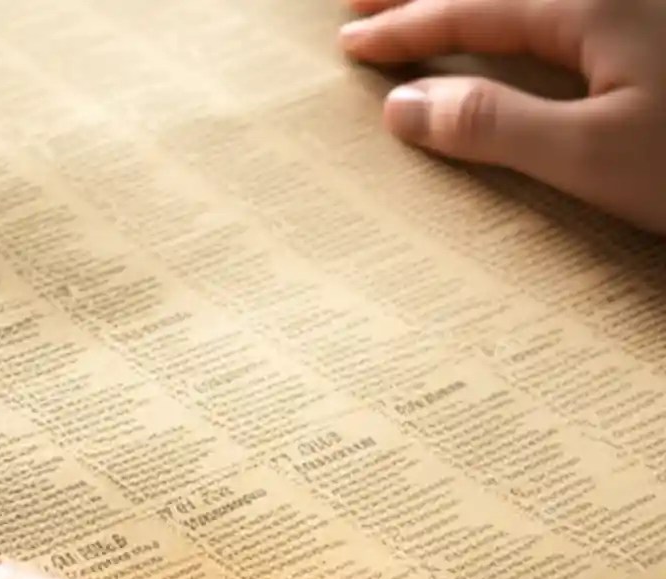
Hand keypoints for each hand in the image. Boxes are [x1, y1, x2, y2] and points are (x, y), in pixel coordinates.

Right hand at [339, 0, 665, 234]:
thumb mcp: (593, 155)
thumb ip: (494, 124)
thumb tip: (403, 108)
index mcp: (590, 6)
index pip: (470, 10)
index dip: (404, 27)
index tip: (352, 41)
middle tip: (360, 0)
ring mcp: (637, 11)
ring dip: (463, 2)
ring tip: (419, 6)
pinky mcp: (652, 37)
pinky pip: (555, 14)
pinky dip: (509, 17)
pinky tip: (508, 31)